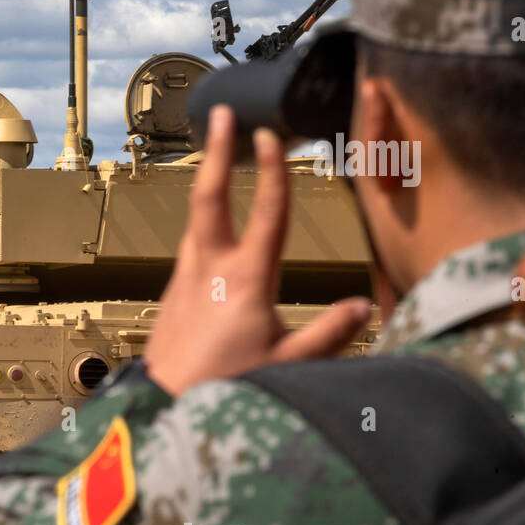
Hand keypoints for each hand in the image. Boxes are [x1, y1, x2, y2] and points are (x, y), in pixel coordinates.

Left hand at [143, 105, 371, 396]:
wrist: (160, 408)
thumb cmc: (221, 389)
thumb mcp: (288, 366)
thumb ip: (328, 335)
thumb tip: (364, 309)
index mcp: (244, 280)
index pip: (265, 212)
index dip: (271, 170)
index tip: (267, 135)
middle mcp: (207, 270)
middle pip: (209, 197)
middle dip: (216, 151)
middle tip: (219, 116)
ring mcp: (182, 280)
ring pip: (195, 221)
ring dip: (206, 185)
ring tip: (215, 158)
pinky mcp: (169, 295)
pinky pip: (188, 248)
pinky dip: (200, 225)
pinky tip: (209, 231)